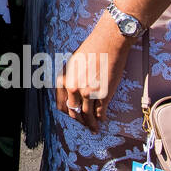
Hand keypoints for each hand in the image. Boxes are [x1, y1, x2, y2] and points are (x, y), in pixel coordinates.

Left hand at [55, 15, 133, 131]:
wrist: (108, 42)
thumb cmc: (91, 49)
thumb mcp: (73, 63)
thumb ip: (71, 78)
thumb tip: (71, 91)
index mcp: (64, 80)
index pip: (62, 105)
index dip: (68, 113)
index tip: (73, 117)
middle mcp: (74, 88)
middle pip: (74, 113)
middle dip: (80, 121)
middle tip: (84, 125)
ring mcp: (88, 93)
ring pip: (87, 116)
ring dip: (91, 124)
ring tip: (94, 128)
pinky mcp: (103, 94)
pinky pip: (100, 112)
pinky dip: (101, 118)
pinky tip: (103, 120)